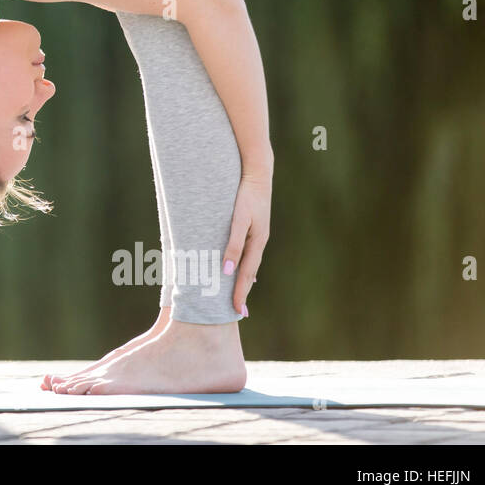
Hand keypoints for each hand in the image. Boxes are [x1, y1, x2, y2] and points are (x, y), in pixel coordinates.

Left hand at [222, 170, 271, 316]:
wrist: (258, 174)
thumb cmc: (246, 196)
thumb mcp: (238, 220)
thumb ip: (232, 244)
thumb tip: (226, 269)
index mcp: (256, 242)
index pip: (246, 274)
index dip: (240, 292)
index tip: (237, 310)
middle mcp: (258, 241)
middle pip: (250, 272)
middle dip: (243, 290)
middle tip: (239, 310)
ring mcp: (257, 235)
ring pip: (249, 263)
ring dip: (243, 279)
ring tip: (238, 294)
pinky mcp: (253, 228)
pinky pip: (248, 252)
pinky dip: (244, 265)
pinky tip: (240, 268)